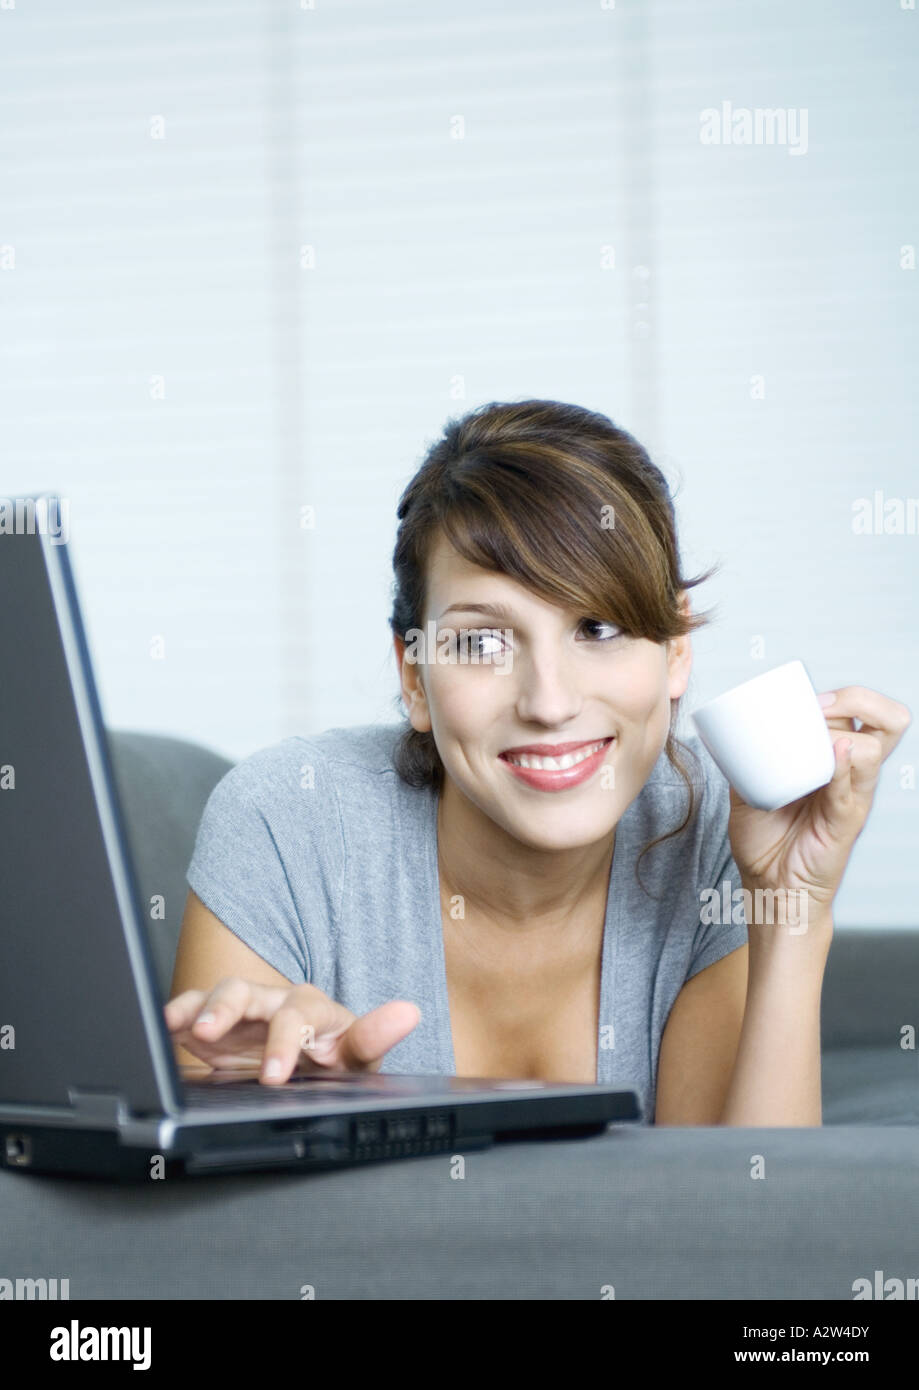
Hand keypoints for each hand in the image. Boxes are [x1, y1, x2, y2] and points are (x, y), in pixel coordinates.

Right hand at [163, 979, 421, 1083]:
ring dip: (198, 1008)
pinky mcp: (218, 1027)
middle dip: (226, 1010)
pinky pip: (195, 1012)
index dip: (283, 1042)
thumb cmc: (338, 1058)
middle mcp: (275, 1003)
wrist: (317, 1069)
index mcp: (312, 1010)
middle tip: (209, 1034)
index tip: (273, 1077)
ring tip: (176, 1024)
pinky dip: (179, 1015)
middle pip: (248, 992)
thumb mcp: (359, 1056)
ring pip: (219, 996)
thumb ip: (376, 1036)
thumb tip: (408, 1012)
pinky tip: (166, 1025)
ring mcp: (245, 1013)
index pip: (297, 1016)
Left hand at [726, 685, 911, 918]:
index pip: (864, 712)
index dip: (845, 696)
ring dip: (846, 729)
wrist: (766, 885)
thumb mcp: (747, 786)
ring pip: (875, 745)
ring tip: (819, 734)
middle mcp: (852, 773)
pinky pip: (853, 786)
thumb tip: (735, 726)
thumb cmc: (763, 838)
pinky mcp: (847, 820)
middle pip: (887, 720)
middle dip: (858, 699)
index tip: (809, 698)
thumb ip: (746, 757)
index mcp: (835, 760)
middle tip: (821, 706)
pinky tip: (834, 754)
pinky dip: (845, 765)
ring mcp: (853, 796)